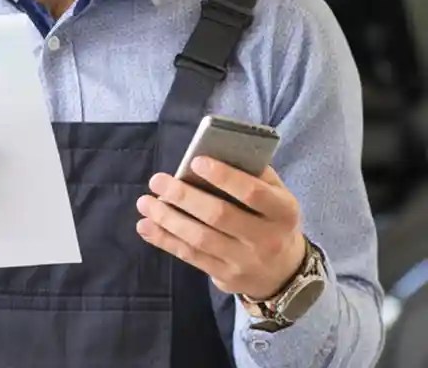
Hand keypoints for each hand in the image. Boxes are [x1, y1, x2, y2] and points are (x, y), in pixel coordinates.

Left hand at [135, 157, 306, 299]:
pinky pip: (190, 256)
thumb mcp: (277, 196)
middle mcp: (266, 239)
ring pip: (200, 238)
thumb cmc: (272, 220)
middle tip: (157, 180)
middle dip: (184, 197)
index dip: (224, 177)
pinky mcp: (225, 276)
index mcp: (283, 212)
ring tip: (145, 202)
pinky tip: (146, 226)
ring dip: (167, 219)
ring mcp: (244, 261)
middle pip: (219, 216)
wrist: (284, 272)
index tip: (195, 162)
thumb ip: (253, 176)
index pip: (253, 193)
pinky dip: (165, 240)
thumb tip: (215, 151)